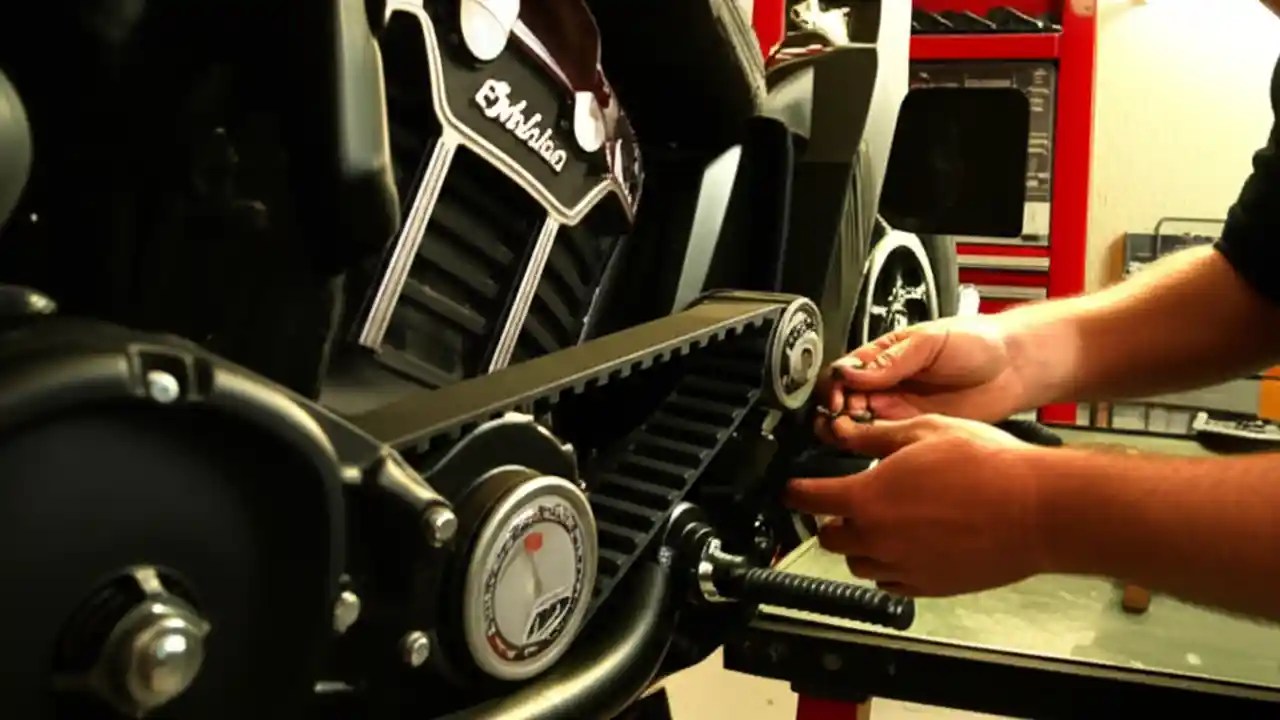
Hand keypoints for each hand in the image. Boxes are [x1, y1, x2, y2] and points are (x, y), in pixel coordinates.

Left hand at [786, 414, 1047, 596]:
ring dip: (860, 544)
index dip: (796, 491)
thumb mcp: (923, 431)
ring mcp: (902, 567)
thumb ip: (875, 437)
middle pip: (829, 537)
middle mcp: (878, 539)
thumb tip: (843, 432)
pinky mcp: (927, 586)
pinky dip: (888, 565)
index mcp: (868, 498)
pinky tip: (908, 544)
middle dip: (830, 519)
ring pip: (859, 562)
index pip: (809, 498)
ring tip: (884, 521)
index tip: (793, 489)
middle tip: (846, 502)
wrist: (1036, 509)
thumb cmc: (987, 466)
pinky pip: (890, 581)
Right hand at [817, 316, 1026, 425]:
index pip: (842, 372)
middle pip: (844, 401)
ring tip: (855, 432)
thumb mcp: (929, 342)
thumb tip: (850, 371)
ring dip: (850, 430)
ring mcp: (899, 408)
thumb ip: (889, 360)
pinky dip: (873, 444)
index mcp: (883, 355)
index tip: (836, 398)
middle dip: (837, 412)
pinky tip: (875, 442)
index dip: (833, 387)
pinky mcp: (915, 430)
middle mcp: (886, 383)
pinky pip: (884, 440)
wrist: (1015, 367)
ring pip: (859, 424)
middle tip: (845, 419)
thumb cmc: (978, 342)